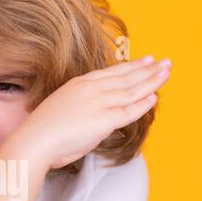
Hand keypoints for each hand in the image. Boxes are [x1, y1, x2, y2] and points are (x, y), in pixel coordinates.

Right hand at [2, 56, 170, 169]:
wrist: (34, 141)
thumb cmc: (42, 131)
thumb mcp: (63, 109)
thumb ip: (81, 108)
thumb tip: (94, 115)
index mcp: (80, 84)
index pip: (112, 72)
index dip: (132, 66)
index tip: (146, 60)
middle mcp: (91, 89)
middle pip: (126, 77)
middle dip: (147, 69)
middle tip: (165, 61)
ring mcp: (98, 103)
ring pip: (131, 90)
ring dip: (151, 81)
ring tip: (166, 73)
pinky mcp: (103, 121)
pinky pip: (129, 111)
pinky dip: (143, 104)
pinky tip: (155, 97)